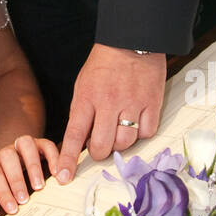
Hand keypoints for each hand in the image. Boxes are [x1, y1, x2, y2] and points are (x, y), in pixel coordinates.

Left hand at [0, 135, 58, 213]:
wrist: (11, 166)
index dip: (2, 192)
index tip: (12, 209)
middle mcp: (6, 153)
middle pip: (8, 158)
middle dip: (16, 180)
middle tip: (24, 200)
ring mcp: (22, 147)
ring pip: (26, 145)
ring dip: (33, 166)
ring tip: (40, 187)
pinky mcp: (40, 144)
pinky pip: (47, 145)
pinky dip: (53, 157)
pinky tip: (57, 174)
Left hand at [57, 44, 166, 180]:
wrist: (133, 38)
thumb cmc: (104, 63)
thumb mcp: (83, 84)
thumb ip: (82, 112)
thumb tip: (82, 142)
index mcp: (86, 97)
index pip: (74, 134)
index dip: (68, 159)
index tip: (63, 177)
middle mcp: (108, 103)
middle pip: (102, 146)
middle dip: (99, 153)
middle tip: (99, 145)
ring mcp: (132, 103)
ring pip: (125, 143)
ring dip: (120, 143)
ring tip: (118, 128)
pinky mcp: (152, 103)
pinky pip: (147, 133)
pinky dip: (141, 133)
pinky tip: (136, 121)